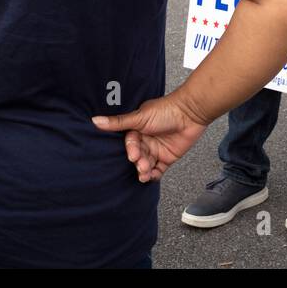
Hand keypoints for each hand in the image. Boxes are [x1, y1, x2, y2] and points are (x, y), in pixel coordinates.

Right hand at [92, 95, 207, 182]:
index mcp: (138, 129)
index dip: (131, 150)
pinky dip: (154, 175)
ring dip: (144, 170)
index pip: (130, 143)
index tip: (133, 155)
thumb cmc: (166, 110)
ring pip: (146, 164)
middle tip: (140, 164)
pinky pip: (158, 170)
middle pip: (137, 155)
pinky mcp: (168, 157)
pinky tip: (151, 177)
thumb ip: (118, 123)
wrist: (191, 112)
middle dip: (138, 162)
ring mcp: (157, 149)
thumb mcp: (140, 117)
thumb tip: (95, 120)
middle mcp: (146, 140)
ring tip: (145, 173)